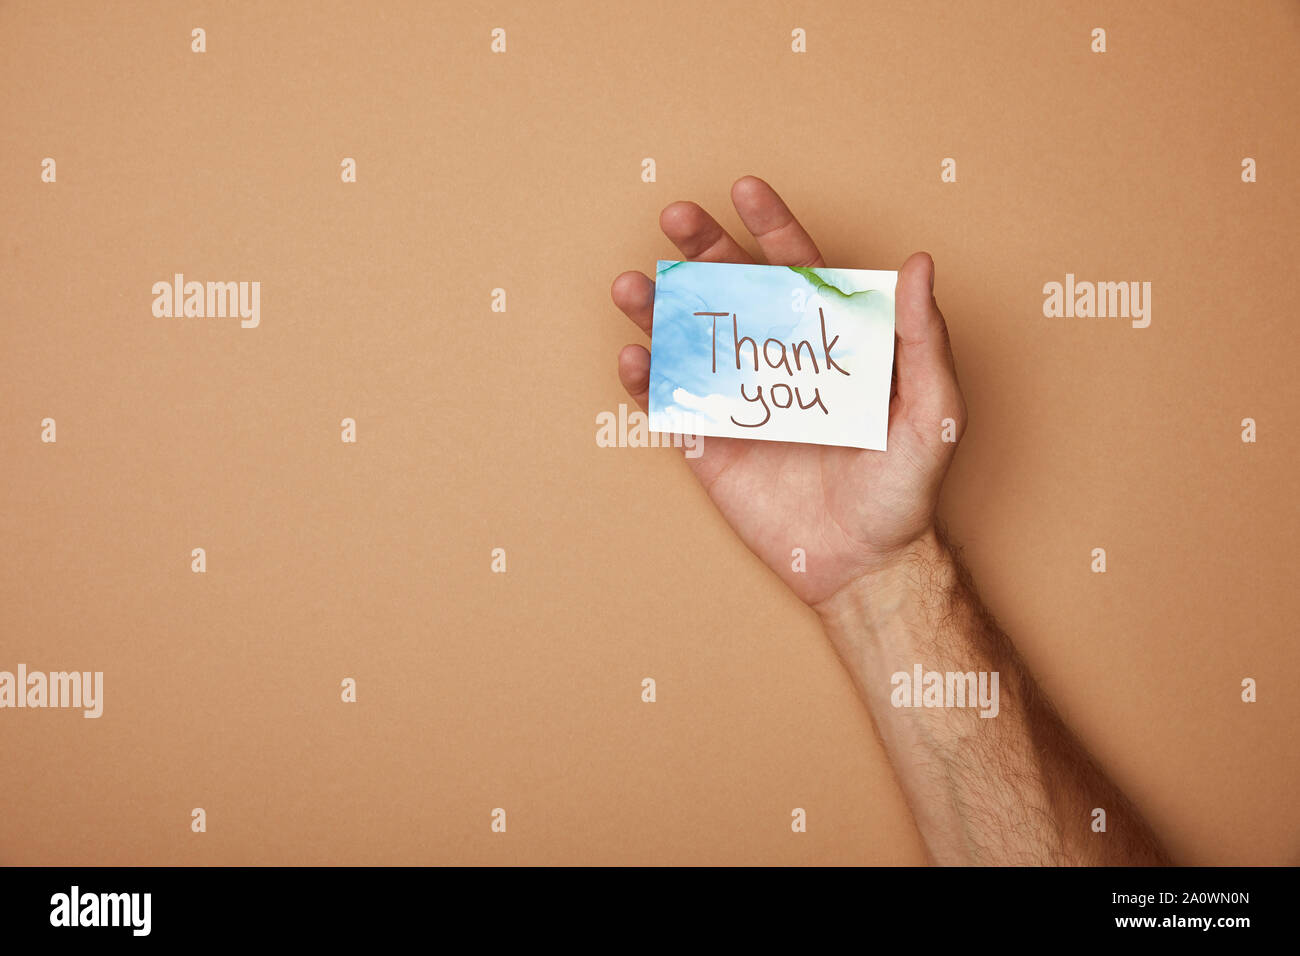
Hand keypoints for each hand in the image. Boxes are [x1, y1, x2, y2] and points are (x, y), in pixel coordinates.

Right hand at [610, 176, 966, 609]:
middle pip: (734, 292)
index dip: (772, 228)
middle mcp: (780, 362)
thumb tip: (919, 264)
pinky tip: (634, 357)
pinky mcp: (712, 446)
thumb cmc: (906, 487)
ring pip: (693, 342)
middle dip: (704, 251)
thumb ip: (922, 339)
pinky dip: (648, 383)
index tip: (746, 191)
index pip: (798, 271)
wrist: (865, 563)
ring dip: (660, 310)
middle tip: (676, 216)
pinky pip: (673, 406)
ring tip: (631, 285)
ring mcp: (742, 401)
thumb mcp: (933, 410)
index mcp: (829, 343)